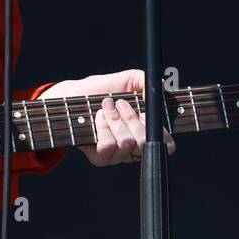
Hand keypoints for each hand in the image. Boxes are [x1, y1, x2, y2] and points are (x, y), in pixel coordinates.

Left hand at [39, 69, 176, 166]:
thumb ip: (146, 80)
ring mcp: (117, 155)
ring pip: (126, 142)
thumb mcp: (126, 80)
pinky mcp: (100, 158)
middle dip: (133, 118)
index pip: (165, 145)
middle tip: (120, 103)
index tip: (149, 117)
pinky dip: (103, 127)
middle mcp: (133, 147)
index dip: (163, 136)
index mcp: (144, 131)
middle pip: (145, 143)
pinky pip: (108, 146)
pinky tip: (98, 117)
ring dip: (115, 119)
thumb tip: (162, 89)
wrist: (72, 96)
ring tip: (106, 107)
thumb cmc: (100, 90)